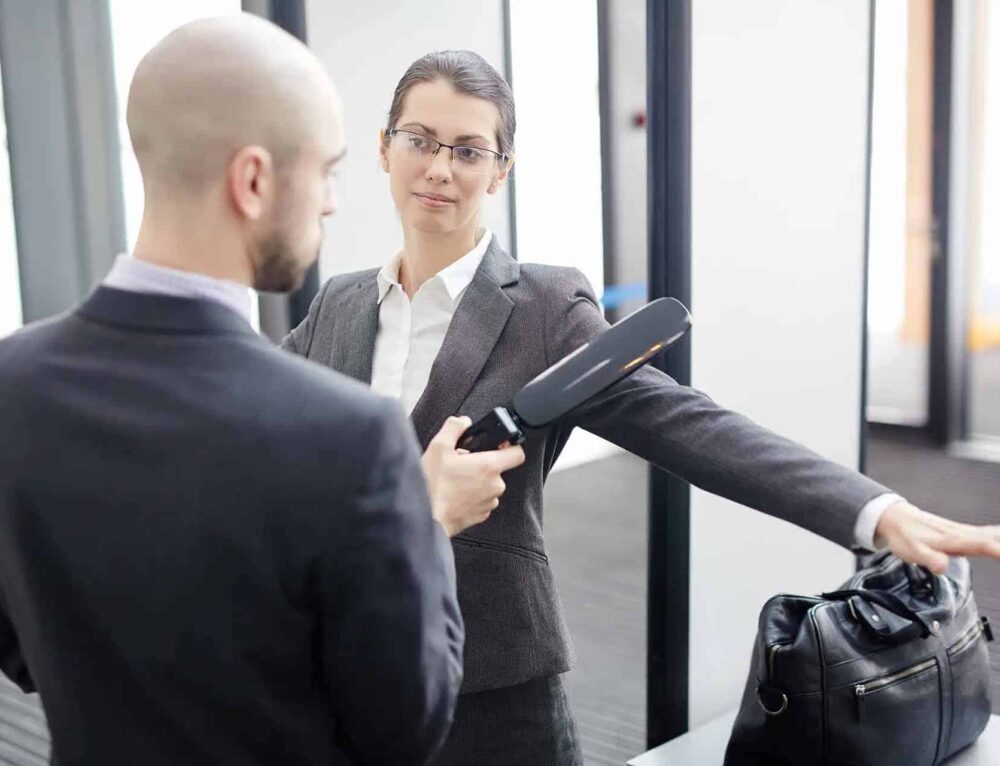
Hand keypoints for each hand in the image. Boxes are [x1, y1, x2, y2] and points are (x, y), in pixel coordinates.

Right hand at [421, 416, 525, 536]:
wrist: (425, 517)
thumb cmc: (433, 486)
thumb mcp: (439, 447)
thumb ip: (454, 428)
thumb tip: (463, 421)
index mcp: (489, 466)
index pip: (518, 453)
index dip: (511, 445)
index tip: (500, 445)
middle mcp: (495, 485)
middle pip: (497, 469)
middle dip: (482, 464)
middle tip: (462, 464)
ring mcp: (489, 502)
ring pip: (488, 485)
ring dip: (476, 481)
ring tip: (455, 480)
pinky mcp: (481, 515)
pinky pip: (481, 500)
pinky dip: (471, 496)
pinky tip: (455, 493)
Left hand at [874, 500, 999, 573]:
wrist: (896, 519)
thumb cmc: (905, 537)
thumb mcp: (911, 551)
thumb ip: (927, 558)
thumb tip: (942, 566)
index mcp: (954, 540)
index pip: (984, 545)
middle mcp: (964, 534)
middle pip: (996, 538)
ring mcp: (966, 532)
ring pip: (995, 535)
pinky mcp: (965, 533)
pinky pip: (991, 534)